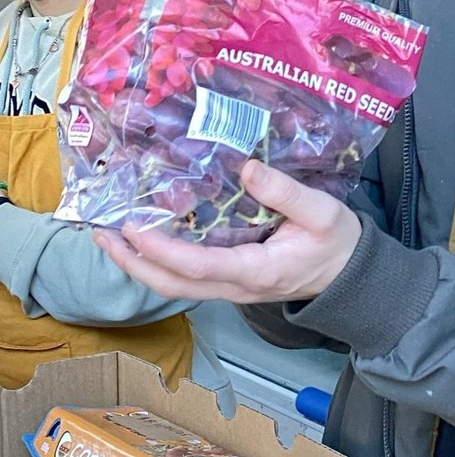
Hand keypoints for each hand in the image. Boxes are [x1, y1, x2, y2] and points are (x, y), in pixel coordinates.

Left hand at [93, 160, 362, 304]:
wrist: (351, 275)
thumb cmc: (338, 244)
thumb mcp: (324, 213)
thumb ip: (286, 193)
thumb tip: (247, 169)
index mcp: (258, 271)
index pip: (199, 266)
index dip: (162, 250)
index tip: (135, 226)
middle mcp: (236, 286)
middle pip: (171, 285)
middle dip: (131, 262)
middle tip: (100, 233)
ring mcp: (230, 288)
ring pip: (173, 286)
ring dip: (137, 264)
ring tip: (109, 236)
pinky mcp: (228, 281)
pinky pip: (184, 278)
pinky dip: (156, 262)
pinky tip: (143, 241)